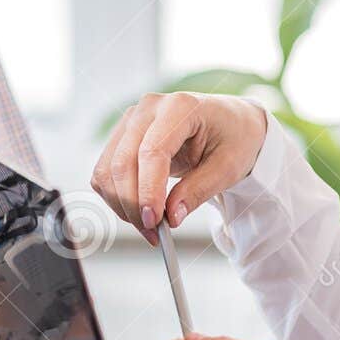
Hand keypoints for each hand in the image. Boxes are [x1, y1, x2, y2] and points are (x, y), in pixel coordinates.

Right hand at [91, 92, 267, 240]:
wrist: (231, 122)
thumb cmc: (234, 138)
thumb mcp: (228, 167)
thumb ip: (198, 190)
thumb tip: (171, 217)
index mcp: (181, 106)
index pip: (151, 152)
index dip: (148, 191)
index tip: (154, 221)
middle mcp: (149, 108)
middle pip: (122, 163)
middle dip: (133, 204)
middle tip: (153, 233)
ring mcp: (131, 120)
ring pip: (107, 171)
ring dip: (122, 205)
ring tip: (149, 226)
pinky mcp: (122, 136)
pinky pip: (105, 173)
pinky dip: (117, 198)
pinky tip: (139, 210)